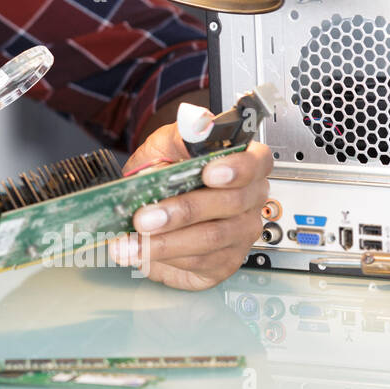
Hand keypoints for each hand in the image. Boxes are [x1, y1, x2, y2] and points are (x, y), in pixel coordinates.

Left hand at [106, 117, 271, 290]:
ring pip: (210, 239)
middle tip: (145, 217)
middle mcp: (249, 200)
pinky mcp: (223, 262)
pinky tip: (142, 253)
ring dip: (166, 241)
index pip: (257, 162)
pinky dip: (165, 258)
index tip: (209, 172)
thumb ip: (180, 135)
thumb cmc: (166, 171)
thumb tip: (193, 125)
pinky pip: (200, 263)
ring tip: (132, 241)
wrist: (150, 205)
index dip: (237, 168)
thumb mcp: (165, 145)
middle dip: (182, 211)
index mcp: (243, 164)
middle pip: (229, 205)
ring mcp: (240, 234)